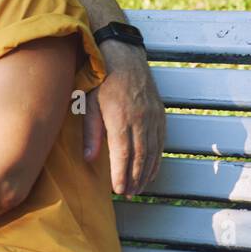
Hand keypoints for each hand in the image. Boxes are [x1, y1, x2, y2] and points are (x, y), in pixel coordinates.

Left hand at [83, 43, 166, 197]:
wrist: (124, 55)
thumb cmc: (100, 79)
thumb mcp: (89, 103)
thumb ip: (91, 132)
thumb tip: (89, 159)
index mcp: (121, 117)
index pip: (123, 153)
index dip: (121, 174)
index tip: (118, 190)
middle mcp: (141, 119)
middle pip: (140, 157)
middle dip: (134, 179)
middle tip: (127, 195)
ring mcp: (154, 117)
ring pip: (153, 152)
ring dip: (146, 173)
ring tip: (138, 190)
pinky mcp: (160, 114)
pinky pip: (161, 143)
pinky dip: (157, 160)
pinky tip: (151, 172)